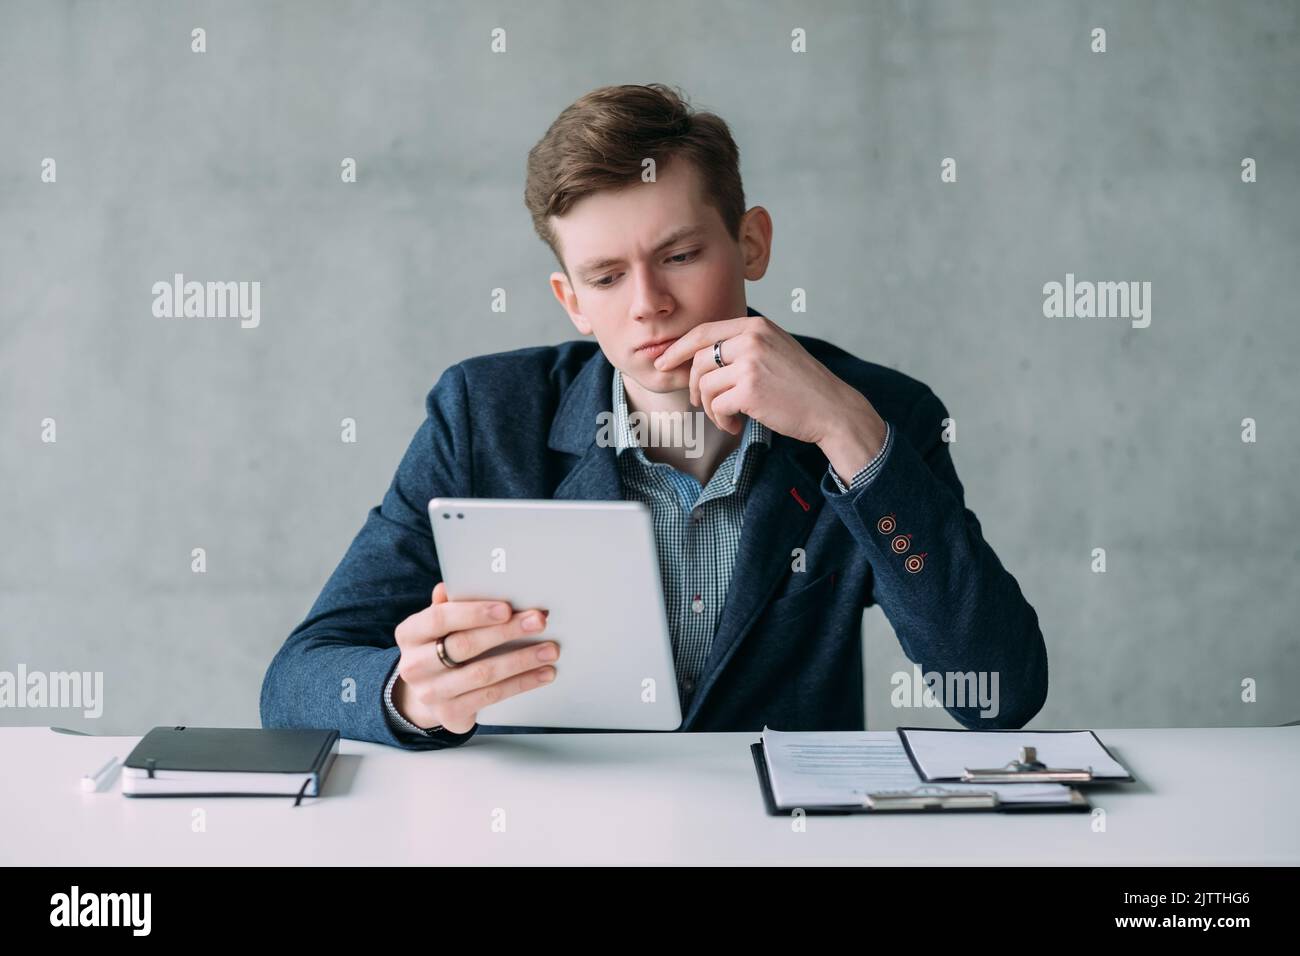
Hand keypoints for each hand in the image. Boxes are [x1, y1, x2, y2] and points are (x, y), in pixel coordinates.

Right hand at [391, 582, 557, 733]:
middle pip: (464, 646)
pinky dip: (522, 683)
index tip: (507, 608)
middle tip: (539, 621)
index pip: (440, 618)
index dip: (474, 612)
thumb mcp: (440, 624)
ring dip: (522, 660)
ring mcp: (430, 693)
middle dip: (507, 631)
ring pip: (482, 674)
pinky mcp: (450, 714)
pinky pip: (492, 696)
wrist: (429, 692)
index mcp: (410, 633)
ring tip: (550, 649)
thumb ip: (453, 604)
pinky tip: (543, 673)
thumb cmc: (441, 645)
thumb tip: (461, 584)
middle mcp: (414, 665)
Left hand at [652, 313, 888, 479]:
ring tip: (726, 419)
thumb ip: (743, 347)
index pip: (704, 331)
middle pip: (699, 360)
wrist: (831, 408)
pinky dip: (721, 420)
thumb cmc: (802, 386)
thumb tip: (699, 358)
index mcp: (756, 326)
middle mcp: (752, 339)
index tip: (663, 363)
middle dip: (693, 386)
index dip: (679, 348)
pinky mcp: (750, 390)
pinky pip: (717, 406)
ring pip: (704, 385)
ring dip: (710, 408)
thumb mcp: (774, 350)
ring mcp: (751, 363)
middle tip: (701, 403)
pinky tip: (735, 426)